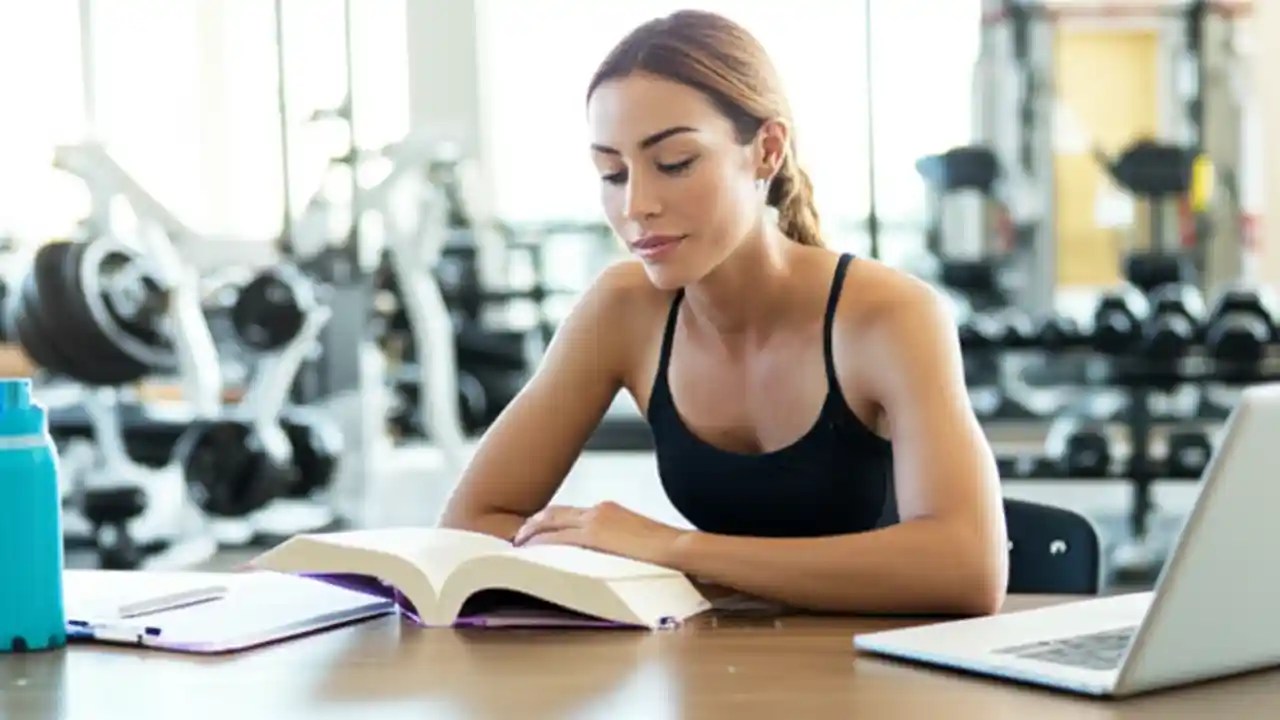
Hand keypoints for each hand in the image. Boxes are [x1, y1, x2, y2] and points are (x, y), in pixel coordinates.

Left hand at [512, 501, 687, 566]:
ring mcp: (593, 523)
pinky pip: (554, 539)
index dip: (552, 521)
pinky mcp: (591, 538)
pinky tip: (527, 554)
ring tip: (517, 546)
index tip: (540, 530)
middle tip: (518, 537)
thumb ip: (622, 547)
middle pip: (554, 513)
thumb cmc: (668, 554)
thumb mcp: (640, 544)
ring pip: (550, 524)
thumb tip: (616, 561)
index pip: (572, 514)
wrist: (680, 550)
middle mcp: (598, 512)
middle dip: (533, 523)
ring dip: (530, 534)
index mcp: (610, 513)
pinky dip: (537, 545)